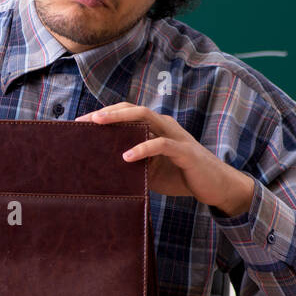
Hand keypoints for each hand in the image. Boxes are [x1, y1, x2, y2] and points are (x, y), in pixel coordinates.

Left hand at [77, 102, 254, 214]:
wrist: (215, 186)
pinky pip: (161, 144)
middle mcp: (165, 125)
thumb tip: (102, 167)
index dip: (105, 114)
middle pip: (133, 109)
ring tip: (98, 125)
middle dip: (107, 112)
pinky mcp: (184, 152)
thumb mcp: (150, 169)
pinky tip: (126, 156)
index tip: (80, 123)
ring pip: (146, 117)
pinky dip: (142, 148)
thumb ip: (132, 163)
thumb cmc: (181, 175)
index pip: (127, 113)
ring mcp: (175, 136)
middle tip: (84, 120)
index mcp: (156, 127)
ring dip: (120, 119)